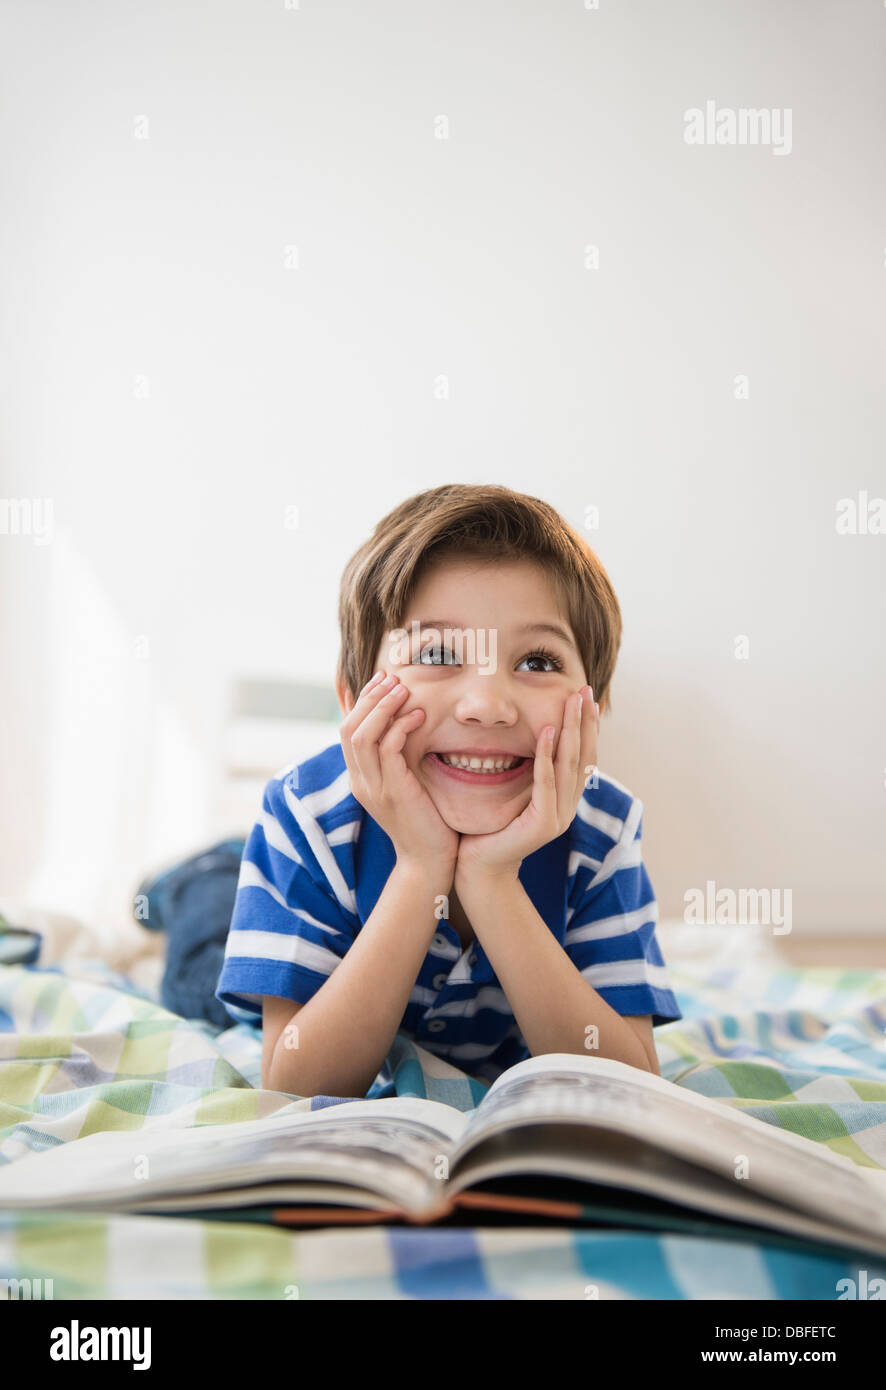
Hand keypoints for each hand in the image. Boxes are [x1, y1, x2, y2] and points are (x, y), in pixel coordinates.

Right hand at [339, 671, 459, 879]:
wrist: (430, 861)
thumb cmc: (425, 820)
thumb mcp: (406, 783)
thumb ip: (400, 757)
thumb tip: (407, 721)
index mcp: (359, 778)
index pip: (347, 730)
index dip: (363, 701)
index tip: (383, 680)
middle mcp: (360, 781)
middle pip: (348, 728)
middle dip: (370, 698)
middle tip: (392, 678)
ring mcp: (373, 788)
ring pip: (362, 736)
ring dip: (383, 708)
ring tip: (404, 689)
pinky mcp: (393, 792)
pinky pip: (388, 750)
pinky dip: (401, 727)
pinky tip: (419, 716)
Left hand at [455, 685, 599, 885]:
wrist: (477, 865)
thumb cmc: (490, 825)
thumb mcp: (514, 790)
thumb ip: (528, 768)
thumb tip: (531, 733)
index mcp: (565, 798)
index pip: (584, 756)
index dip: (588, 726)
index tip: (586, 697)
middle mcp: (568, 806)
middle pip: (584, 756)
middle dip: (585, 721)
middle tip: (585, 690)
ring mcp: (560, 816)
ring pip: (570, 765)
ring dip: (572, 730)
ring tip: (572, 703)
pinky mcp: (545, 824)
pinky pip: (547, 782)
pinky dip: (547, 755)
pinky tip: (547, 731)